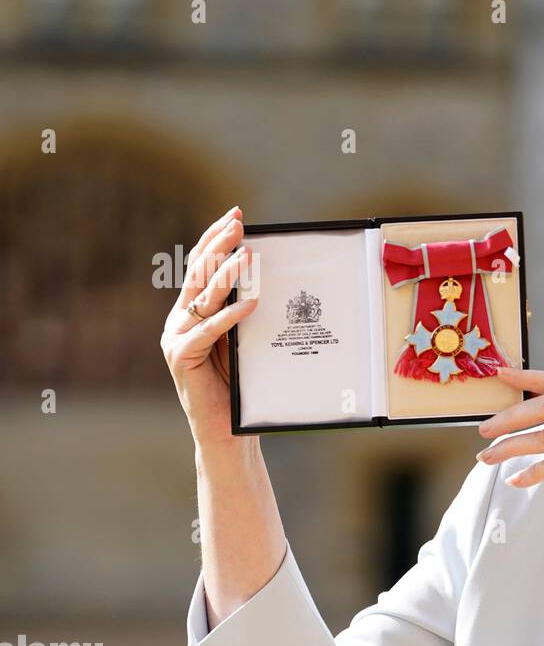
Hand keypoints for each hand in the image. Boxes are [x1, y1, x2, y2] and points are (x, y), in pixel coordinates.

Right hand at [160, 206, 257, 447]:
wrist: (224, 430)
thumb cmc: (238, 385)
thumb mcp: (242, 341)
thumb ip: (242, 313)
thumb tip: (265, 278)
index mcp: (191, 312)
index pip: (201, 265)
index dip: (216, 238)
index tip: (236, 216)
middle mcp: (179, 320)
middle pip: (198, 273)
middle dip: (219, 245)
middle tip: (239, 224)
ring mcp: (176, 338)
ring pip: (203, 298)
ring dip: (227, 274)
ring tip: (248, 256)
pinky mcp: (182, 358)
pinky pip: (209, 332)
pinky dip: (231, 316)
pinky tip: (251, 303)